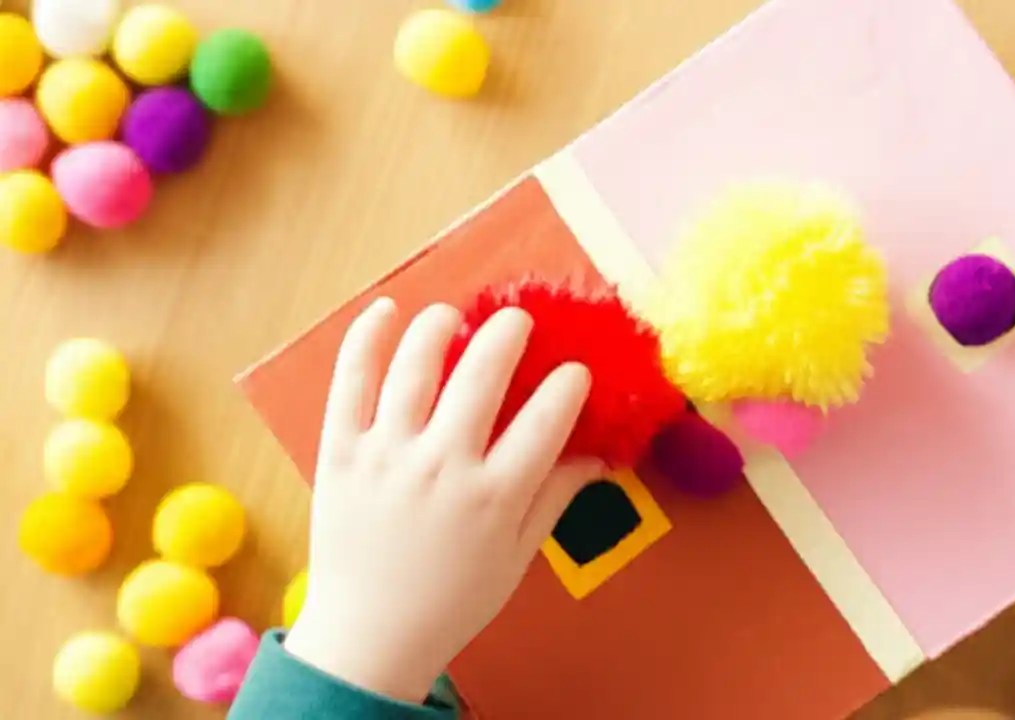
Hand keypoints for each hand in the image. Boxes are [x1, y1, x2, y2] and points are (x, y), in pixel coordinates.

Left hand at [285, 297, 601, 702]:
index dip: (570, 382)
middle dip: (511, 333)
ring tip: (455, 315)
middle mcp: (442, 465)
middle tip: (519, 322)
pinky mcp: (341, 450)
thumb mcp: (518, 555)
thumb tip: (598, 453)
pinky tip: (387, 309)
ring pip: (416, 364)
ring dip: (442, 325)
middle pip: (484, 372)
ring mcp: (387, 454)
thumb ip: (555, 496)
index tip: (574, 372)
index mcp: (495, 495)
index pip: (548, 417)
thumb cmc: (454, 599)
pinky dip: (367, 338)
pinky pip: (350, 381)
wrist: (369, 636)